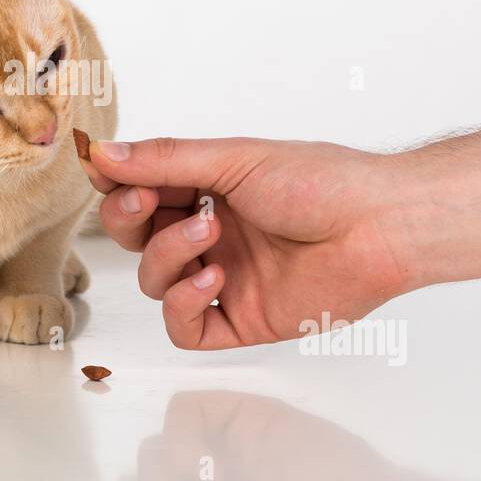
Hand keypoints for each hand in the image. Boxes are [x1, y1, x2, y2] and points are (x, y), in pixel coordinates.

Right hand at [78, 136, 411, 349]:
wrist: (378, 225)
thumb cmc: (319, 182)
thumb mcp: (232, 160)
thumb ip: (165, 161)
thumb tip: (102, 153)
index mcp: (210, 191)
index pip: (141, 192)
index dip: (118, 185)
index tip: (103, 170)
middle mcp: (213, 235)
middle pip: (137, 238)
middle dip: (129, 218)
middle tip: (146, 199)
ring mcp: (225, 279)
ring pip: (155, 281)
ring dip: (167, 253)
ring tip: (210, 229)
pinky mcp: (241, 320)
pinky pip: (185, 327)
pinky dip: (184, 303)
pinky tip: (214, 275)